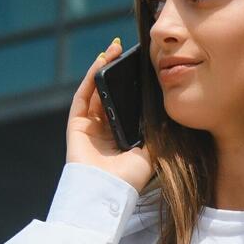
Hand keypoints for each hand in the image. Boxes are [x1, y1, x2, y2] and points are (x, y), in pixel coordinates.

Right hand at [67, 37, 152, 193]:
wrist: (109, 194)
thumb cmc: (130, 178)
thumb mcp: (152, 151)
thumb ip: (156, 130)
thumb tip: (167, 108)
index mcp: (121, 136)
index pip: (125, 104)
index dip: (130, 85)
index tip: (141, 67)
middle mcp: (104, 130)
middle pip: (108, 93)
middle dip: (115, 71)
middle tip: (124, 50)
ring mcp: (89, 127)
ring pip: (94, 91)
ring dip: (102, 69)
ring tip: (113, 50)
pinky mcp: (76, 126)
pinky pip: (83, 97)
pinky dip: (90, 78)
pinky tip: (100, 62)